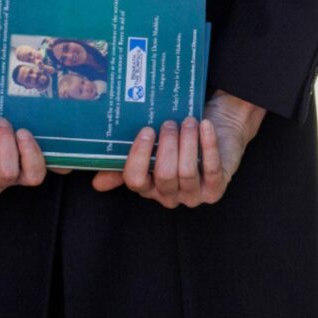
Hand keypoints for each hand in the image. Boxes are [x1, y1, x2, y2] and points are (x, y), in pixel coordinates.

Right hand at [94, 91, 264, 207]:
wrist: (220, 127)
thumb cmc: (181, 136)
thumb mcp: (151, 147)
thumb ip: (124, 163)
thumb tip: (96, 183)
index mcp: (148, 187)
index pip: (136, 181)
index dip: (139, 157)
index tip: (146, 131)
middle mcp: (169, 196)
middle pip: (164, 176)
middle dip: (167, 146)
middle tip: (169, 123)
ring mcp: (193, 195)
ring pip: (186, 173)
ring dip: (187, 143)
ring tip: (188, 121)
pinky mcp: (216, 189)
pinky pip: (211, 168)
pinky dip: (208, 145)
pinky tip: (205, 126)